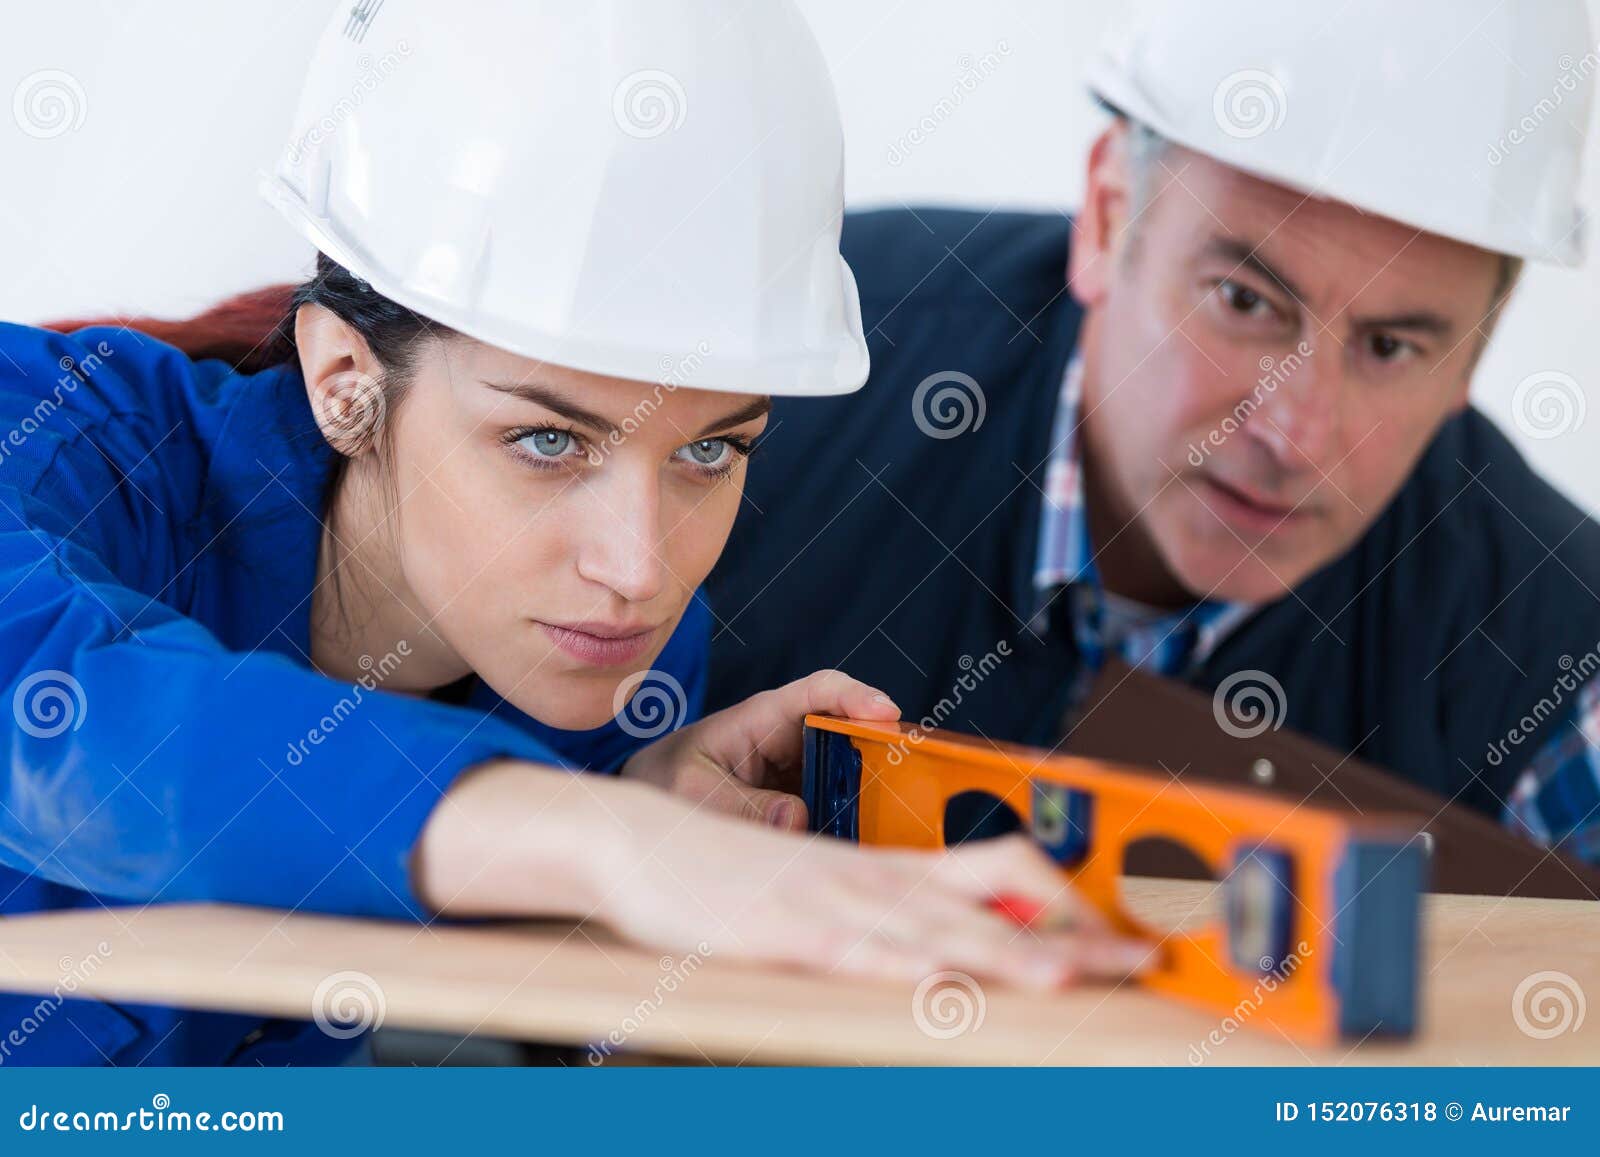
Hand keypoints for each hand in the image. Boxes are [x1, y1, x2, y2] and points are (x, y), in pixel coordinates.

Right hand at [599, 801, 1154, 990]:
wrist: (648, 841)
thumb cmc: (735, 875)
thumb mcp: (824, 890)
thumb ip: (888, 912)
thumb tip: (954, 946)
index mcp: (889, 869)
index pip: (1001, 867)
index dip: (1068, 897)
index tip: (1121, 929)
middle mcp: (877, 881)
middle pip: (993, 896)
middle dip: (1070, 932)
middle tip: (1137, 957)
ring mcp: (835, 904)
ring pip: (937, 927)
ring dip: (1005, 952)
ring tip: (1068, 975)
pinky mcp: (788, 932)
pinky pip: (857, 951)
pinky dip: (903, 968)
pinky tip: (940, 985)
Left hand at [619, 668, 899, 829]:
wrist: (652, 801)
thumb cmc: (666, 779)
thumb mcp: (690, 790)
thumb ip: (738, 805)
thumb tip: (796, 818)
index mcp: (764, 719)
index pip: (819, 692)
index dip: (856, 697)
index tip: (886, 713)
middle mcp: (794, 743)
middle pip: (853, 738)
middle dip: (884, 755)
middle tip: (911, 782)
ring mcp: (805, 777)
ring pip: (854, 780)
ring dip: (875, 801)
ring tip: (898, 827)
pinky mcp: (808, 810)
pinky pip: (842, 814)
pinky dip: (858, 832)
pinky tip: (869, 856)